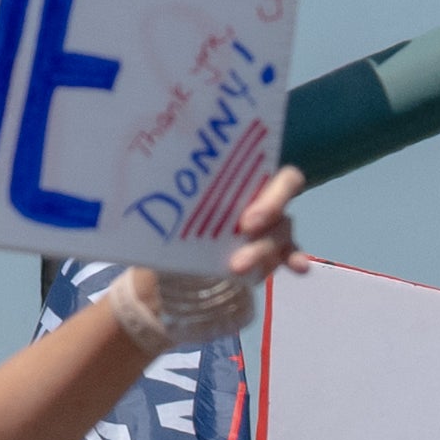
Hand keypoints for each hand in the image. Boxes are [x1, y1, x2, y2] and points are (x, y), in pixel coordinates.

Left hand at [94, 166, 305, 357]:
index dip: (257, 179)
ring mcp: (267, 227)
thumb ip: (164, 198)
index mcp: (232, 177)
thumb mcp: (162, 214)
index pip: (261, 162)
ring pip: (281, 228)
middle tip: (246, 227)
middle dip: (270, 206)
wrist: (166, 277)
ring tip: (237, 268)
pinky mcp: (270, 255)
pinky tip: (298, 268)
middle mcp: (256, 196)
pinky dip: (294, 258)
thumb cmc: (167, 233)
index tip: (241, 210)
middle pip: (283, 191)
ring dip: (264, 247)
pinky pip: (289, 253)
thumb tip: (141, 181)